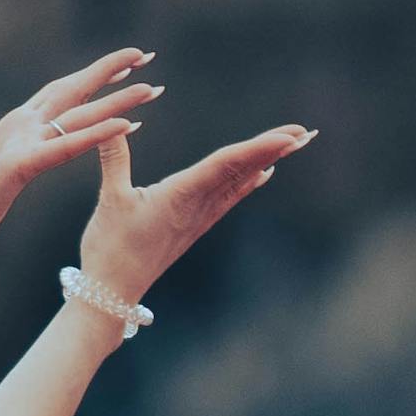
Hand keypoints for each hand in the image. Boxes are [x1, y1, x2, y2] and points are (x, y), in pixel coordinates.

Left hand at [0, 41, 153, 256]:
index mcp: (18, 126)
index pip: (61, 91)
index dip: (93, 74)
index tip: (126, 63)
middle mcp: (32, 134)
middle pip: (79, 96)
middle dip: (113, 76)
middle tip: (148, 57)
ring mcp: (33, 149)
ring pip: (83, 119)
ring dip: (118, 103)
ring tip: (153, 90)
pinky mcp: (25, 166)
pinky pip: (66, 146)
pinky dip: (95, 134)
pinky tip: (125, 124)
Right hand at [74, 115, 312, 312]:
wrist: (113, 291)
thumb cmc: (110, 248)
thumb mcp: (111, 199)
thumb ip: (114, 158)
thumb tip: (112, 123)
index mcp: (182, 195)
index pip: (228, 164)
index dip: (260, 147)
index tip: (289, 137)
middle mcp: (199, 206)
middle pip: (244, 170)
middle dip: (275, 150)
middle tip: (306, 132)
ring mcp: (199, 217)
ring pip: (240, 182)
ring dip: (267, 161)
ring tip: (293, 145)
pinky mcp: (194, 225)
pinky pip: (230, 198)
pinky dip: (249, 181)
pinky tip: (265, 173)